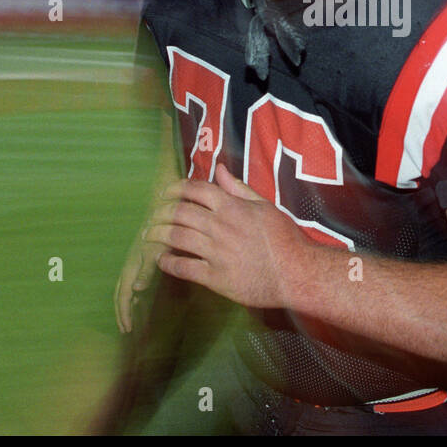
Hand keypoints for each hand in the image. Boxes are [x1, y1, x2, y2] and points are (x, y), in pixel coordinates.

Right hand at [113, 216, 166, 332]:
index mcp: (133, 265)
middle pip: (123, 291)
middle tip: (126, 328)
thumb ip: (145, 269)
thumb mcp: (153, 251)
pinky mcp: (147, 256)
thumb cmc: (163, 229)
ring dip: (130, 303)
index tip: (126, 328)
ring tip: (134, 318)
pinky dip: (138, 293)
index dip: (124, 311)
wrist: (166, 208)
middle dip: (123, 310)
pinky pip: (138, 279)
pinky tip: (143, 298)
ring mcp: (138, 260)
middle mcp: (133, 263)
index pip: (124, 293)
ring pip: (129, 286)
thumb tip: (135, 289)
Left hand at [148, 163, 310, 309]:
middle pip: (179, 213)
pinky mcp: (215, 277)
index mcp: (232, 207)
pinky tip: (161, 260)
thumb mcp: (265, 206)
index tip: (166, 192)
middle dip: (161, 212)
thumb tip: (218, 169)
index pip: (196, 190)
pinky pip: (184, 267)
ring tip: (150, 234)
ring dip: (158, 234)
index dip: (176, 188)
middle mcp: (219, 226)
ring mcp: (215, 252)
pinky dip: (168, 262)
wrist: (296, 273)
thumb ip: (239, 188)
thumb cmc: (285, 238)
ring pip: (177, 238)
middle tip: (153, 215)